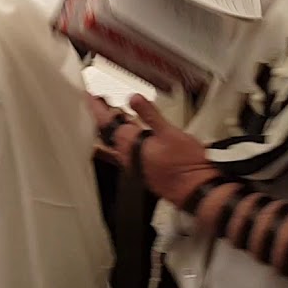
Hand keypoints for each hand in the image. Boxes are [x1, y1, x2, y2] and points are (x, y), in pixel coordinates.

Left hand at [88, 95, 219, 207]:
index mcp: (131, 145)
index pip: (106, 123)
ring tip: (117, 115)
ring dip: (117, 128)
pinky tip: (135, 135)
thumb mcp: (169, 132)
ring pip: (119, 143)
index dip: (97, 108)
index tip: (89, 97)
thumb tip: (134, 98)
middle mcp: (129, 157)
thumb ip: (150, 115)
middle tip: (101, 103)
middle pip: (109, 133)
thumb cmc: (187, 165)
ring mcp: (137, 165)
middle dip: (105, 117)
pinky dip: (129, 140)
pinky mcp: (146, 171)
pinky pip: (130, 152)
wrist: (198, 190)